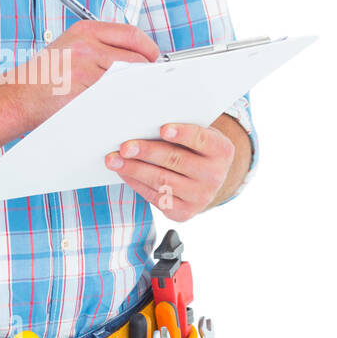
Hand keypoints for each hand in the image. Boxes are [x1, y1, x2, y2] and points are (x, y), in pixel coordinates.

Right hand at [7, 20, 159, 128]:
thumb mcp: (70, 48)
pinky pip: (114, 98)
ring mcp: (85, 70)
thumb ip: (101, 48)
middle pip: (135, 58)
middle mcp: (86, 46)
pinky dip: (120, 103)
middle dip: (145, 72)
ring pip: (128, 80)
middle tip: (147, 82)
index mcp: (85, 31)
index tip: (153, 59)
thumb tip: (136, 56)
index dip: (148, 48)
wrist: (17, 97)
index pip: (131, 34)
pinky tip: (116, 106)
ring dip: (133, 89)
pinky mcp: (84, 92)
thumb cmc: (43, 77)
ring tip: (129, 95)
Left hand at [105, 122, 235, 221]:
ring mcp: (200, 197)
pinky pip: (155, 197)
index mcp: (221, 151)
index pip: (201, 139)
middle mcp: (214, 176)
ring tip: (114, 160)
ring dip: (134, 169)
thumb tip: (144, 125)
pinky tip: (124, 173)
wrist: (206, 180)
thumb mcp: (197, 136)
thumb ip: (180, 131)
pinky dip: (136, 183)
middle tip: (125, 147)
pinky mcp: (184, 213)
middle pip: (176, 160)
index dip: (182, 134)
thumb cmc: (196, 149)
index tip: (163, 128)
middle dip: (147, 152)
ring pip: (162, 181)